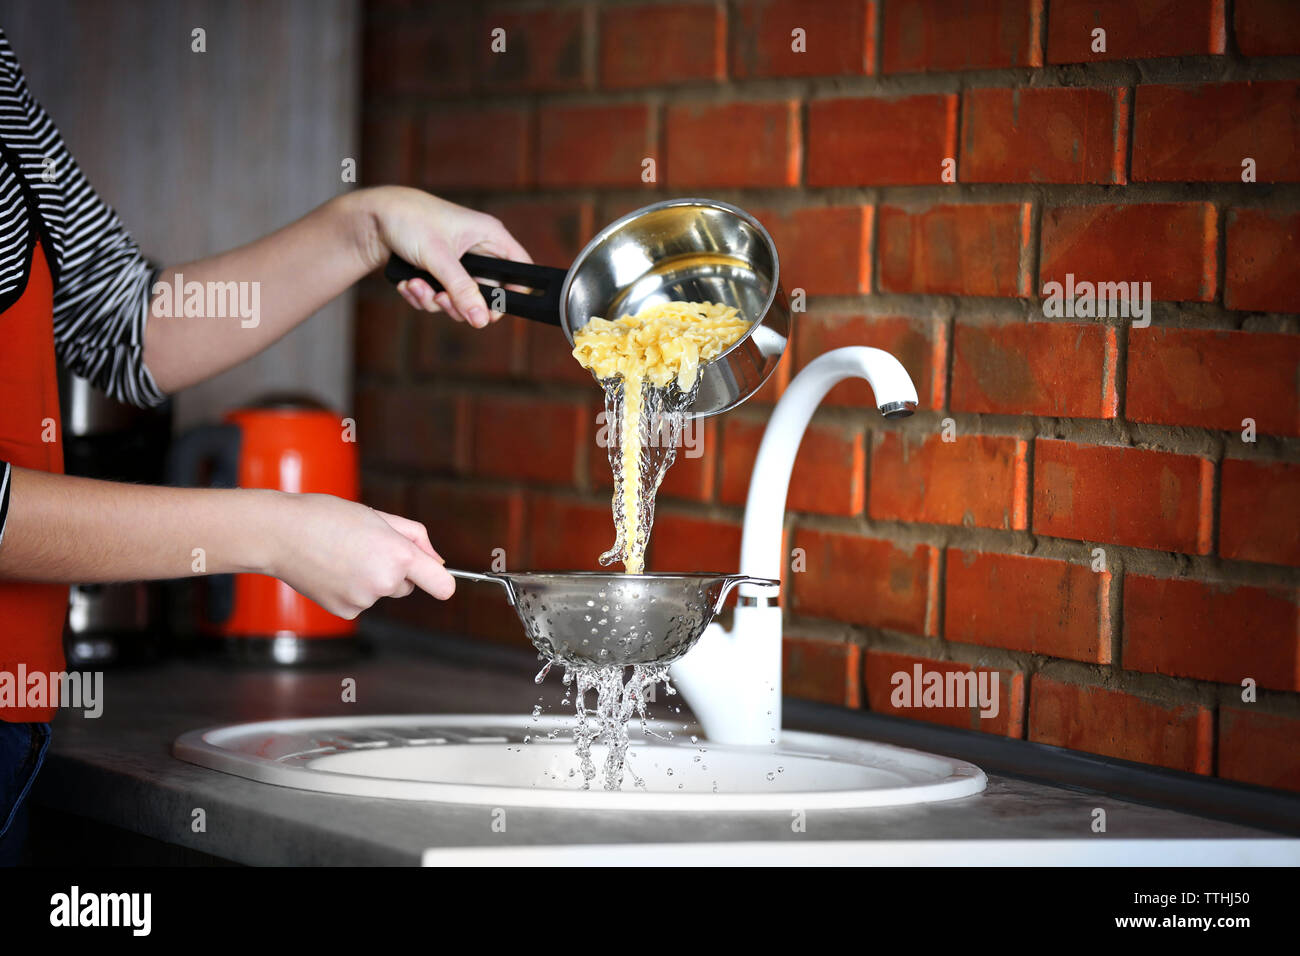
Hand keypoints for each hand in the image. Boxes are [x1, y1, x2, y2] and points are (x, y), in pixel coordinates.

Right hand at [265, 491, 454, 618]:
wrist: (280, 534)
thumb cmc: (329, 517)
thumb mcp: (380, 517)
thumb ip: (416, 537)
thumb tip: (437, 561)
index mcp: (399, 556)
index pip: (443, 584)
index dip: (444, 581)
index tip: (439, 579)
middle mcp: (385, 582)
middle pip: (407, 585)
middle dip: (394, 569)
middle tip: (365, 547)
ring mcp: (364, 600)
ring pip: (381, 592)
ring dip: (370, 577)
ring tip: (342, 555)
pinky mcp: (345, 611)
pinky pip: (360, 601)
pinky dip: (351, 589)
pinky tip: (331, 571)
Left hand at [355, 186, 531, 327]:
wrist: (372, 218)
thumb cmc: (409, 220)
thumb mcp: (438, 256)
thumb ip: (462, 289)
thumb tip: (480, 320)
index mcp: (489, 236)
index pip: (521, 270)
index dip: (514, 293)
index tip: (494, 311)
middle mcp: (479, 251)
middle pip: (487, 295)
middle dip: (461, 303)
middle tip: (441, 299)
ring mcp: (459, 265)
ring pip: (460, 301)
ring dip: (435, 300)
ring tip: (415, 285)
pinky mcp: (440, 274)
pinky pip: (439, 298)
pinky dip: (422, 295)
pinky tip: (407, 283)